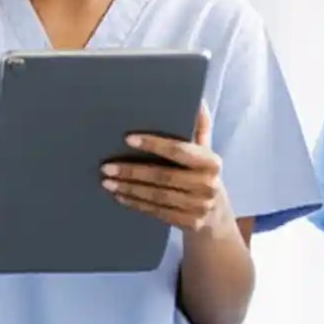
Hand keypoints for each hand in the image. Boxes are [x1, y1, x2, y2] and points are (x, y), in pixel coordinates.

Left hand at [100, 104, 231, 233]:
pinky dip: (136, 204)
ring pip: (157, 196)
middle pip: (163, 176)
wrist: (217, 218)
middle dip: (132, 171)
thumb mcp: (205, 152)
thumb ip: (200, 128)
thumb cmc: (203, 176)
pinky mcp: (189, 224)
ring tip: (107, 182)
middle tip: (106, 167)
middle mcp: (208, 185)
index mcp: (211, 162)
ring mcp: (199, 207)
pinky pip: (157, 212)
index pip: (179, 151)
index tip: (128, 139)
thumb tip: (197, 100)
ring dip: (129, 188)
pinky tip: (120, 197)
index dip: (154, 144)